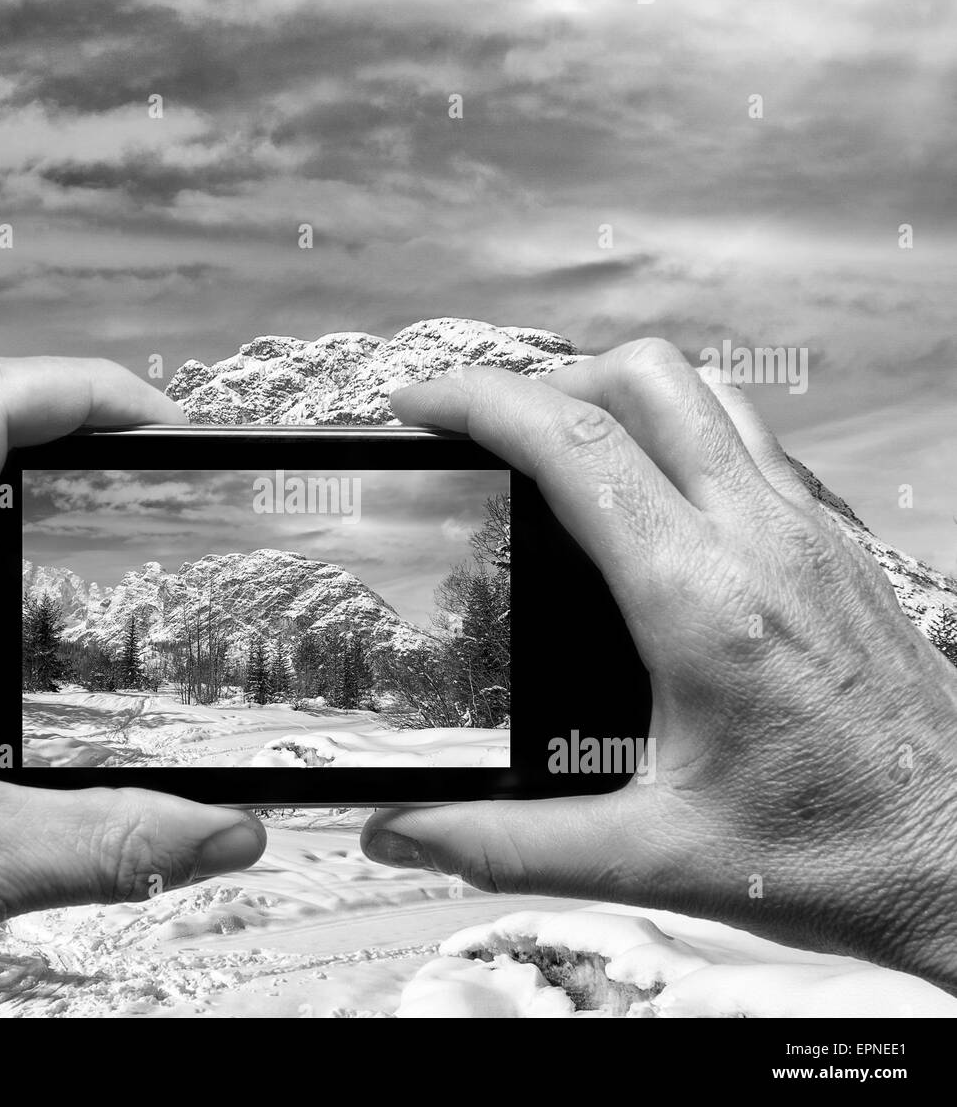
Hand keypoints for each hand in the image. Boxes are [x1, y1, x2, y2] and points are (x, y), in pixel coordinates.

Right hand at [366, 338, 956, 993]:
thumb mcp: (653, 861)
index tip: (420, 406)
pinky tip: (646, 505)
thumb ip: (507, 845)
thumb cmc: (837, 857)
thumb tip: (402, 832)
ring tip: (556, 449)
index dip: (481, 401)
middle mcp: (763, 543)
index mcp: (704, 605)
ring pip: (703, 395)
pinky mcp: (835, 546)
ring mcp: (809, 534)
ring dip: (617, 396)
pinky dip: (677, 435)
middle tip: (483, 429)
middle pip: (643, 380)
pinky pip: (746, 442)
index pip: (577, 447)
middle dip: (543, 379)